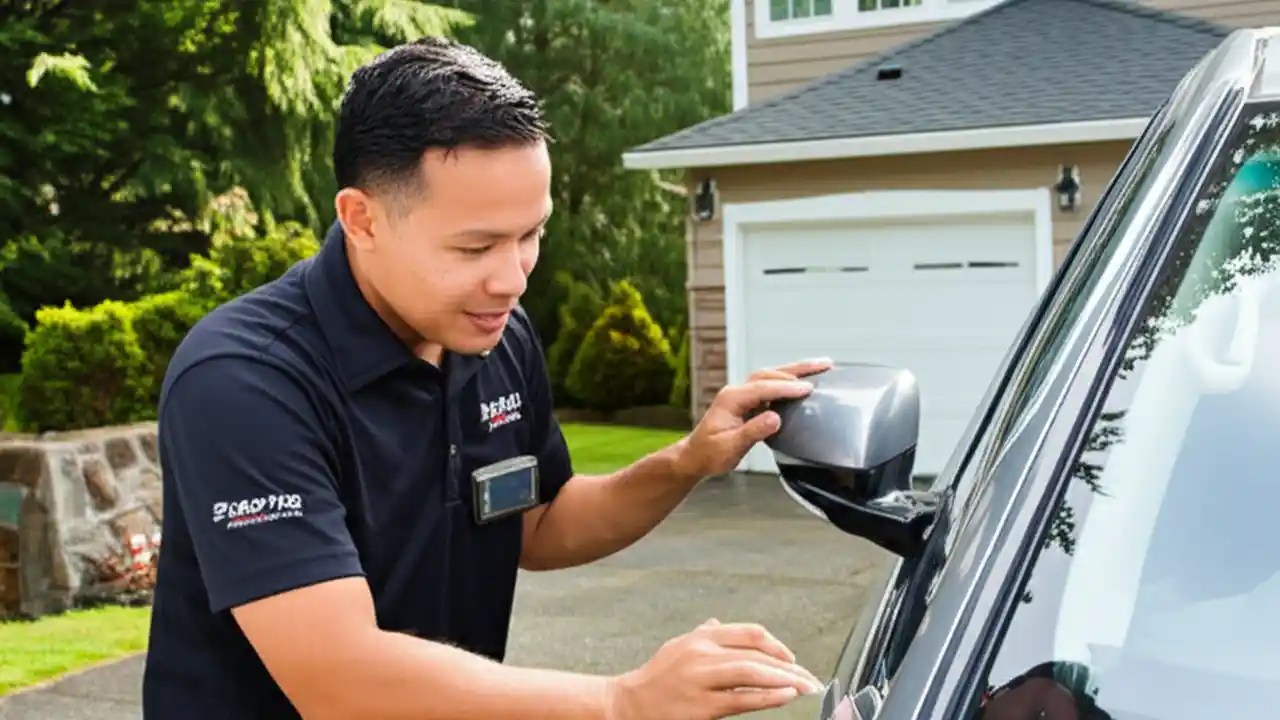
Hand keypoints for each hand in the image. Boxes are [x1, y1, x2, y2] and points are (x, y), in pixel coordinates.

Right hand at [605, 619, 823, 719]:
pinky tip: (785, 696)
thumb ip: (702, 635)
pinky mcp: (702, 706)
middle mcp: (702, 653)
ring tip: (805, 687)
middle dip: (789, 667)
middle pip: (757, 654)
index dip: (777, 645)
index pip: (749, 633)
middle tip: (810, 679)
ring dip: (785, 680)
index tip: (792, 660)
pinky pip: (742, 699)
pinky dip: (768, 696)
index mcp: (701, 638)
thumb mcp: (678, 647)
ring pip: (752, 673)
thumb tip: (717, 624)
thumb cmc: (656, 678)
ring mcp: (702, 679)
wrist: (630, 704)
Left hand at [674, 358, 833, 480]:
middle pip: (770, 374)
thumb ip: (752, 432)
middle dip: (798, 369)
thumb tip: (775, 418)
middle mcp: (737, 392)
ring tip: (822, 367)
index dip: (786, 388)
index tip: (808, 389)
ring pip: (772, 377)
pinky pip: (772, 387)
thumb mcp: (729, 447)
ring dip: (796, 371)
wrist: (696, 457)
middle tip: (824, 365)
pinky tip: (804, 384)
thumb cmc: (709, 454)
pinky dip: (789, 383)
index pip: (763, 388)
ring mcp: (742, 396)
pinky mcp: (749, 403)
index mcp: (731, 399)